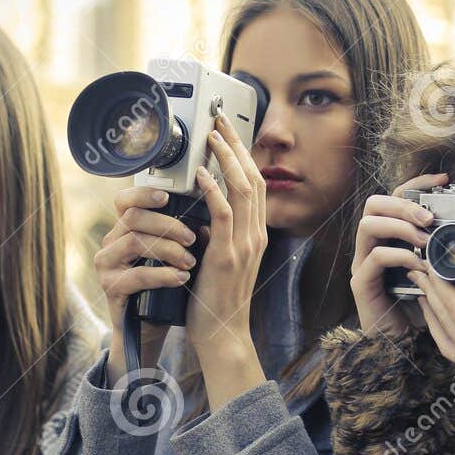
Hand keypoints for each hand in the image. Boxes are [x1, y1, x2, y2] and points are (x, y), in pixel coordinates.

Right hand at [94, 183, 200, 381]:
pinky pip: (136, 275)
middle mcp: (111, 241)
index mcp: (125, 228)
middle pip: (133, 217)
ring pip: (134, 242)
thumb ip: (181, 229)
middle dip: (167, 224)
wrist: (152, 324)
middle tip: (192, 238)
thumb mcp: (174, 252)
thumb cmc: (167, 284)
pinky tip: (181, 278)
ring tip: (190, 261)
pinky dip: (163, 275)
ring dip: (167, 249)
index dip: (145, 194)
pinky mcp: (111, 287)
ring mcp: (107, 264)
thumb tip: (212, 204)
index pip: (126, 200)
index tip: (168, 197)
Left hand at [184, 112, 265, 357]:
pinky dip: (213, 189)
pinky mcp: (228, 255)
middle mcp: (256, 235)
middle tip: (219, 120)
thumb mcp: (218, 259)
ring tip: (211, 135)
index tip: (226, 132)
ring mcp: (245, 244)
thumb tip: (198, 213)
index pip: (254, 182)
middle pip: (253, 176)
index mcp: (256, 234)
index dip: (242, 154)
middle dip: (236, 144)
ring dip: (226, 158)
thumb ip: (214, 234)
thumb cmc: (215, 300)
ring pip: (242, 189)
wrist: (222, 335)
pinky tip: (201, 173)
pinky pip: (224, 213)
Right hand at [351, 173, 445, 336]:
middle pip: (374, 204)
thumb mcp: (437, 273)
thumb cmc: (418, 308)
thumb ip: (444, 252)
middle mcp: (371, 246)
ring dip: (401, 227)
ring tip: (426, 241)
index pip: (394, 197)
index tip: (442, 180)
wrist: (400, 344)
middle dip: (403, 204)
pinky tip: (419, 266)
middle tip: (429, 217)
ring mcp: (362, 263)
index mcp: (389, 238)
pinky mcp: (361, 283)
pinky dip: (401, 256)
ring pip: (368, 224)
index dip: (416, 183)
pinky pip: (376, 257)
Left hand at [408, 257, 454, 388]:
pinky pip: (451, 350)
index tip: (431, 266)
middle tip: (418, 272)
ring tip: (423, 293)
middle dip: (430, 294)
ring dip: (431, 314)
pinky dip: (441, 332)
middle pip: (444, 321)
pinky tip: (441, 320)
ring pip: (442, 338)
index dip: (440, 285)